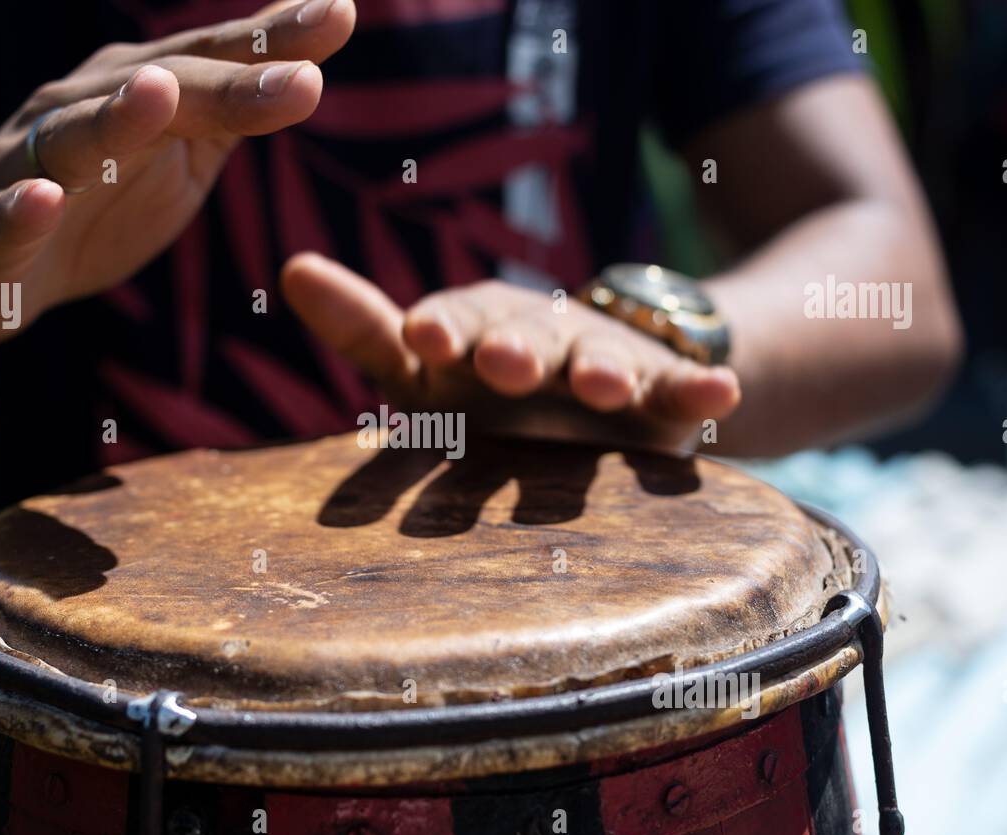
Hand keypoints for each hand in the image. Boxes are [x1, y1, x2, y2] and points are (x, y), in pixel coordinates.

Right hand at [0, 0, 354, 342]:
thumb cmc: (94, 197)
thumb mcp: (178, 150)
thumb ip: (234, 106)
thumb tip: (305, 56)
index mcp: (134, 96)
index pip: (214, 63)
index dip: (275, 42)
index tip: (342, 15)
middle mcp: (79, 114)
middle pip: (159, 94)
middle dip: (227, 83)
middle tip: (301, 77)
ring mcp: (24, 170)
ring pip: (70, 140)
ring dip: (114, 119)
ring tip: (159, 96)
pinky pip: (1, 222)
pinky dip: (20, 212)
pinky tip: (44, 201)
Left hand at [280, 253, 741, 450]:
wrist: (598, 386)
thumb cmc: (484, 384)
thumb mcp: (423, 366)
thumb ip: (364, 329)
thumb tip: (289, 267)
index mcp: (474, 334)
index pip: (452, 322)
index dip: (439, 325)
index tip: (420, 334)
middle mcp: (536, 341)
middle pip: (526, 338)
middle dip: (514, 348)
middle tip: (500, 362)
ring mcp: (600, 364)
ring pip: (600, 362)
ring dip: (599, 368)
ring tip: (599, 384)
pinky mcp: (657, 394)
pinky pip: (679, 390)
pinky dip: (697, 388)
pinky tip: (718, 392)